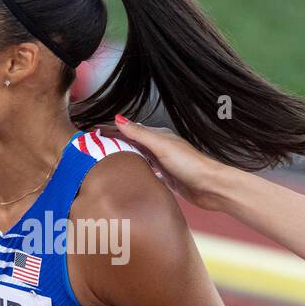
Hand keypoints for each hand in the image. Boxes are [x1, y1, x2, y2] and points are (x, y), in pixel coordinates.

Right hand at [100, 117, 229, 210]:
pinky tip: (130, 175)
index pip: (129, 130)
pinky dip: (136, 170)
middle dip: (114, 142)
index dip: (111, 130)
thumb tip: (118, 118)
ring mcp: (163, 163)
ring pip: (138, 156)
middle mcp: (160, 148)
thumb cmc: (191, 165)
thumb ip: (140, 134)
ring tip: (106, 159)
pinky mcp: (167, 178)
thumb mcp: (162, 146)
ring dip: (124, 156)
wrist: (211, 187)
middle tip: (94, 146)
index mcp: (158, 136)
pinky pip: (146, 171)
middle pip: (132, 142)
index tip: (93, 131)